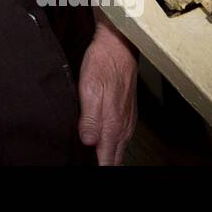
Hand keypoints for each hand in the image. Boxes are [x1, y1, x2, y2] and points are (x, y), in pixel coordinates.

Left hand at [76, 16, 137, 164]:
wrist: (119, 45)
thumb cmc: (103, 64)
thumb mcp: (89, 89)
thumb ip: (89, 118)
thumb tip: (88, 142)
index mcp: (113, 124)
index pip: (107, 159)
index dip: (98, 166)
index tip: (84, 166)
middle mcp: (123, 126)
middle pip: (114, 157)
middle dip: (103, 163)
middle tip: (87, 163)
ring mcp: (127, 120)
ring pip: (118, 148)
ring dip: (108, 156)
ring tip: (95, 159)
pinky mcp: (127, 113)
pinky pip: (121, 137)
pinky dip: (112, 145)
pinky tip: (103, 143)